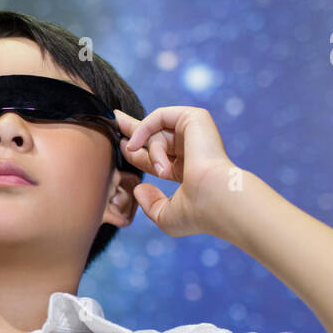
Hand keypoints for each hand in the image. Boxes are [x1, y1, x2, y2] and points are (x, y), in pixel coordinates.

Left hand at [114, 106, 237, 237]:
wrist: (216, 199)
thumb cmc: (197, 213)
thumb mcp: (166, 216)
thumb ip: (150, 205)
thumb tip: (139, 188)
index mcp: (187, 169)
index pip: (156, 157)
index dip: (136, 153)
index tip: (121, 147)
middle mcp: (191, 149)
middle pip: (155, 134)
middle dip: (133, 128)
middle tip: (115, 119)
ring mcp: (195, 133)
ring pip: (155, 133)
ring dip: (150, 153)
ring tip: (162, 170)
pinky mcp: (195, 119)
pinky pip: (159, 116)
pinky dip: (145, 129)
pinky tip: (136, 145)